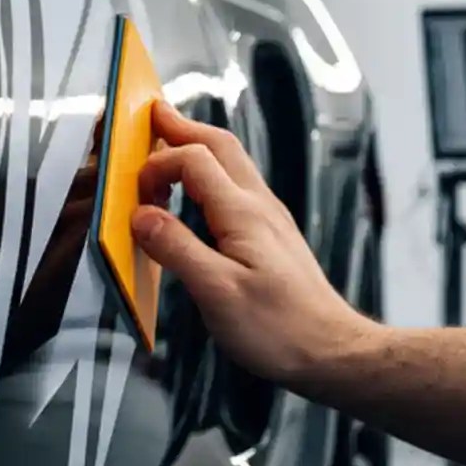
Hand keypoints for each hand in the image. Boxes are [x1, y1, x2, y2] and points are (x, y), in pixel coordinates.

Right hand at [131, 101, 374, 388]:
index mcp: (243, 213)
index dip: (159, 164)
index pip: (194, 159)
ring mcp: (269, 217)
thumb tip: (141, 215)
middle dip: (182, 126)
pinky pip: (237, 186)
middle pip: (219, 144)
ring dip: (197, 145)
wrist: (331, 351)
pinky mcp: (271, 234)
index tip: (134, 190)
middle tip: (151, 114)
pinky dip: (210, 173)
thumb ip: (176, 248)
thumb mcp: (216, 293)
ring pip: (231, 162)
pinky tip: (197, 191)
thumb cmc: (279, 329)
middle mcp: (259, 205)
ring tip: (169, 142)